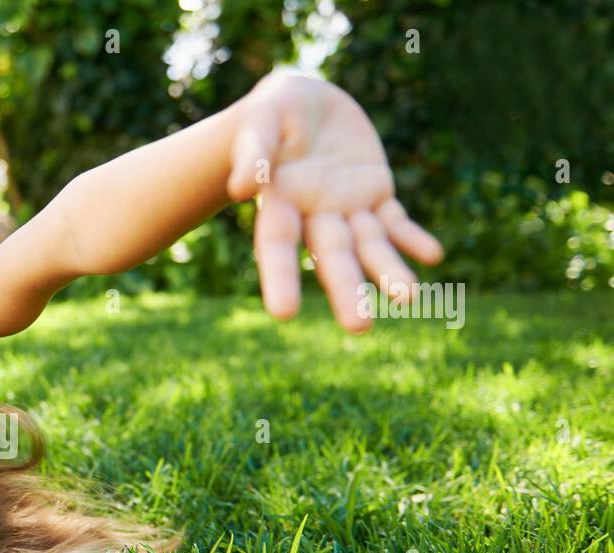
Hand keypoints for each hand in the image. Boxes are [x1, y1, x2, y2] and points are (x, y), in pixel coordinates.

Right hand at [227, 72, 443, 331]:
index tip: (284, 315)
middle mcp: (314, 215)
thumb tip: (243, 187)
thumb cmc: (274, 109)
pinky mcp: (375, 193)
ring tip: (410, 299)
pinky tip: (433, 255)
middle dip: (347, 290)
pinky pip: (396, 221)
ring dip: (389, 272)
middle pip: (332, 257)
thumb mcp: (262, 117)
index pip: (279, 246)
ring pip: (370, 245)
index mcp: (280, 203)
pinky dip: (413, 238)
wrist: (304, 102)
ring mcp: (347, 208)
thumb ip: (253, 150)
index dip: (281, 278)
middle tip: (360, 328)